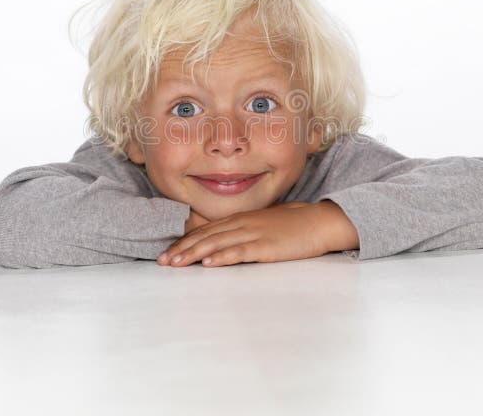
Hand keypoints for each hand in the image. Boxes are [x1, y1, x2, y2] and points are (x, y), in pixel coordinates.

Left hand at [157, 201, 326, 267]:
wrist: (320, 221)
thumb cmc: (295, 224)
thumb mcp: (265, 224)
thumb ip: (246, 230)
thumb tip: (230, 240)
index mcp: (241, 219)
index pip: (206, 231)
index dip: (185, 242)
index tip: (169, 253)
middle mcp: (242, 224)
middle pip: (205, 237)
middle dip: (182, 250)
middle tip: (162, 261)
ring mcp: (253, 234)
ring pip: (216, 244)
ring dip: (193, 254)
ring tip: (176, 264)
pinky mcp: (266, 247)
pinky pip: (239, 252)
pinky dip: (222, 258)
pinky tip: (208, 264)